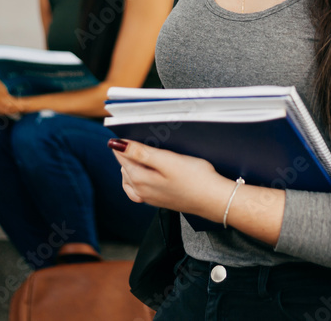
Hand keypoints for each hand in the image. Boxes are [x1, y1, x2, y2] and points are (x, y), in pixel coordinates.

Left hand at [111, 139, 233, 219]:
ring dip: (134, 165)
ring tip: (146, 153)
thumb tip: (116, 145)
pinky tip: (148, 173)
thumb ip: (140, 153)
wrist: (214, 200)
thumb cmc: (195, 179)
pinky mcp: (159, 200)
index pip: (121, 156)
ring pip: (131, 177)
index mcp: (139, 180)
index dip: (124, 142)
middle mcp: (141, 191)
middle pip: (125, 167)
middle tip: (145, 140)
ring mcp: (149, 198)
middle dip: (130, 152)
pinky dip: (139, 177)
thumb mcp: (167, 160)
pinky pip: (139, 188)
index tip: (131, 131)